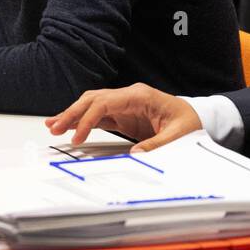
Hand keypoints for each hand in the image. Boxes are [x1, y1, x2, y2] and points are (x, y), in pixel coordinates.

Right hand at [45, 83, 202, 150]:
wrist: (196, 116)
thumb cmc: (189, 122)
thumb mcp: (179, 135)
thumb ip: (157, 144)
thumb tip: (135, 154)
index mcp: (140, 96)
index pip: (104, 102)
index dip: (88, 119)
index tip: (77, 137)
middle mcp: (128, 96)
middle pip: (92, 99)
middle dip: (72, 112)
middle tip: (54, 128)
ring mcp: (124, 104)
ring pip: (91, 104)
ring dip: (73, 114)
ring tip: (53, 126)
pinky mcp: (123, 115)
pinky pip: (98, 115)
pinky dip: (82, 120)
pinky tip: (69, 126)